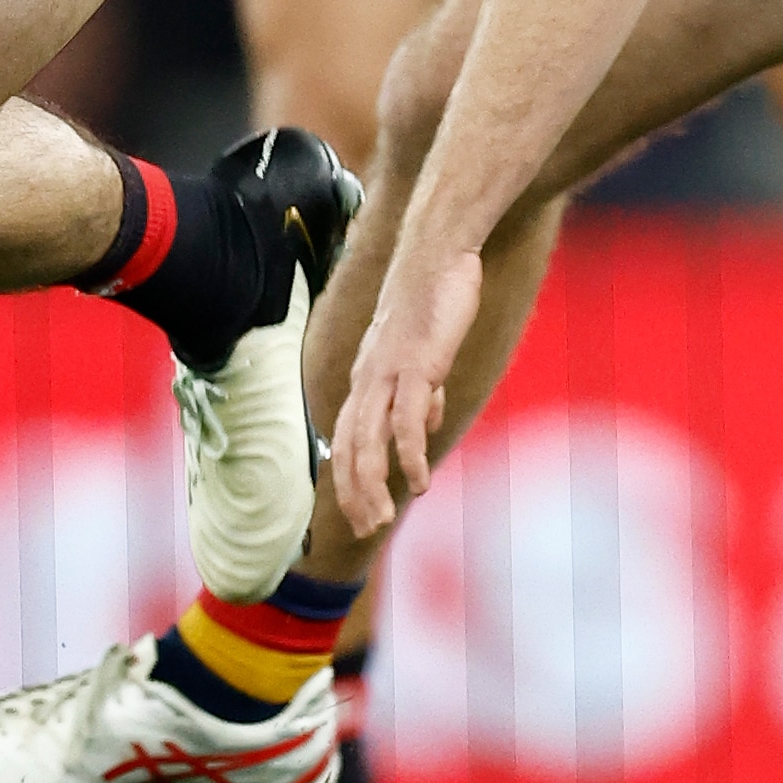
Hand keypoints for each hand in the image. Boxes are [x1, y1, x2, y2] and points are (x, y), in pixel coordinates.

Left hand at [328, 245, 480, 537]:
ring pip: (368, 440)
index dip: (348, 479)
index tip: (358, 513)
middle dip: (353, 494)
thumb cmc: (430, 299)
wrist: (436, 252)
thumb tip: (428, 423)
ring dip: (372, 485)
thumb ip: (420, 390)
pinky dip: (408, 454)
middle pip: (348, 447)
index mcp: (365, 378)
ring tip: (383, 519)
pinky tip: (418, 479)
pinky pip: (406, 420)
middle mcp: (367, 380)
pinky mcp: (415, 366)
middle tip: (367, 530)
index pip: (346, 438)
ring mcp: (388, 373)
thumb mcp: (421, 353)